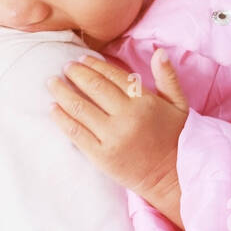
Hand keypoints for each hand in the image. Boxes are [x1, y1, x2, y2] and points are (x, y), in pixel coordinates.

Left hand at [47, 49, 189, 218]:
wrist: (172, 178)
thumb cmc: (176, 138)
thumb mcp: (179, 105)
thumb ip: (167, 78)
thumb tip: (159, 52)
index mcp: (144, 102)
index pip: (113, 76)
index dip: (95, 65)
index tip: (82, 59)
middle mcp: (127, 117)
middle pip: (93, 88)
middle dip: (75, 73)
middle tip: (65, 66)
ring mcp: (112, 137)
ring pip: (80, 108)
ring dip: (62, 92)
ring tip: (52, 82)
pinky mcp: (101, 156)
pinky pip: (76, 133)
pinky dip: (61, 118)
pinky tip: (53, 108)